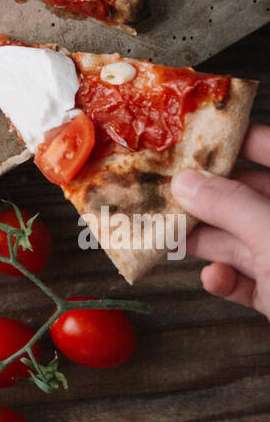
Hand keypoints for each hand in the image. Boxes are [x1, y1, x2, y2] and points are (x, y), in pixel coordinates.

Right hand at [172, 124, 269, 320]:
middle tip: (167, 194)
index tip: (195, 141)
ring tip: (172, 238)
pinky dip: (232, 280)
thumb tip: (188, 180)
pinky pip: (255, 280)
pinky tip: (215, 280)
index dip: (240, 141)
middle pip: (254, 197)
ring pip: (248, 240)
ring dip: (211, 241)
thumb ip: (232, 206)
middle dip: (210, 198)